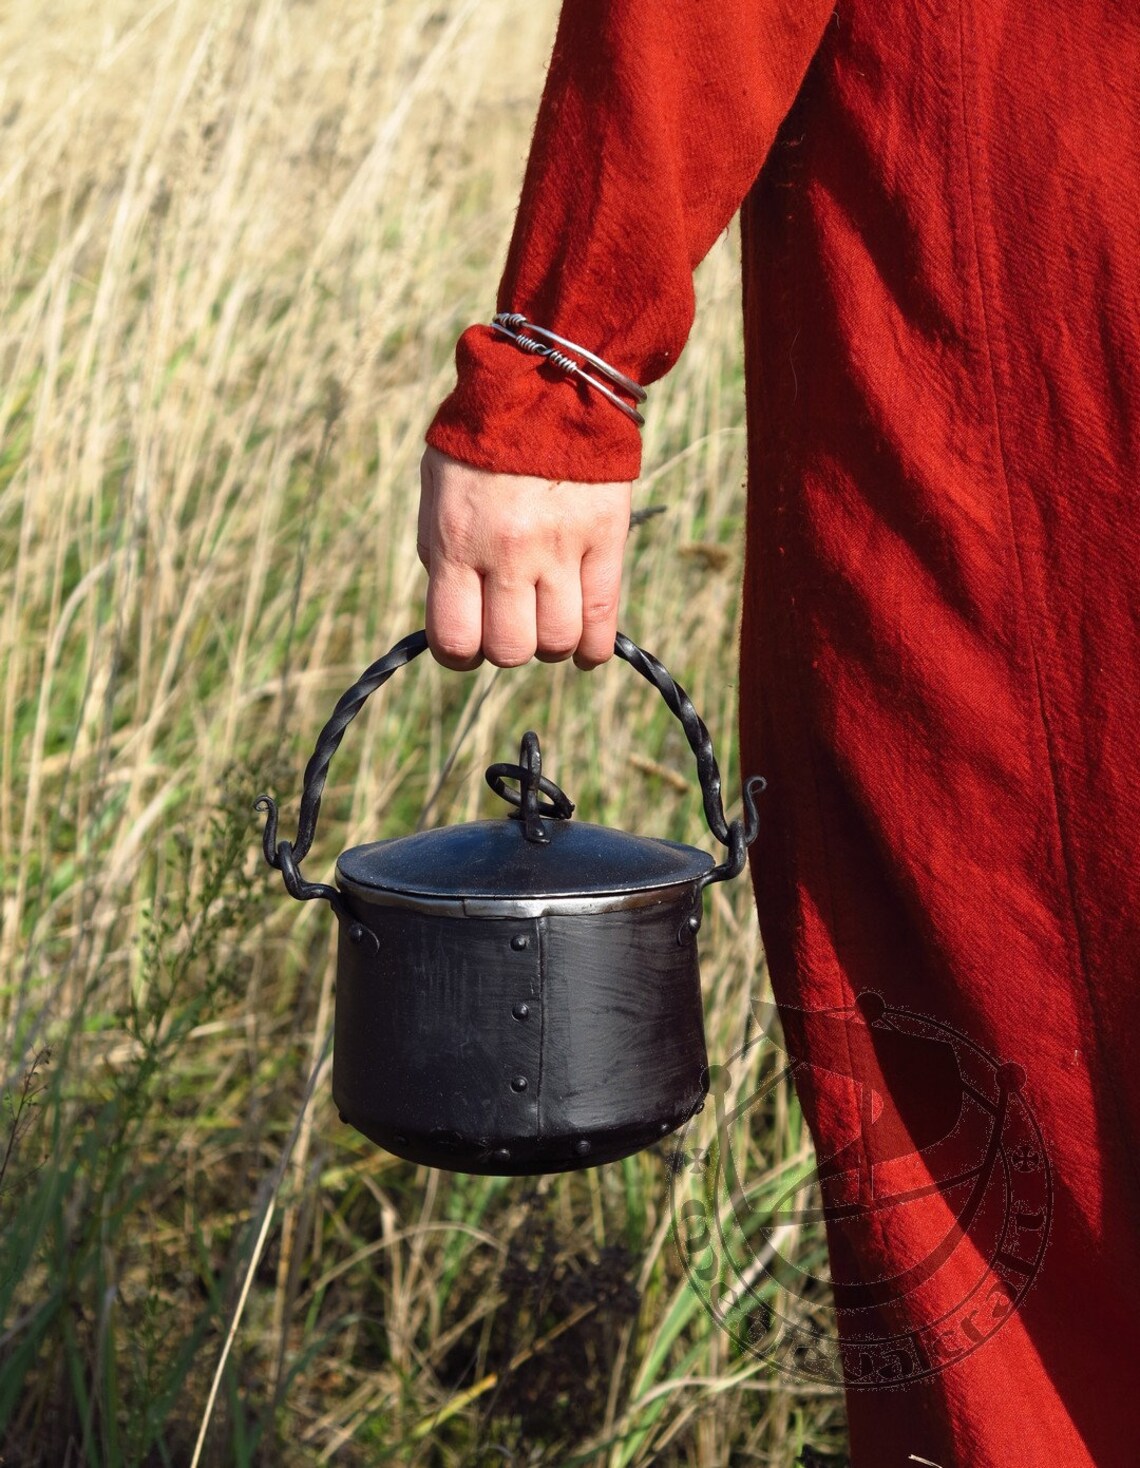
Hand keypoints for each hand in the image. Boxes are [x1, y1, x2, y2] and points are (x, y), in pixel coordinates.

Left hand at [417, 446, 631, 670]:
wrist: (545, 382)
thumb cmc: (481, 443)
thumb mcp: (437, 493)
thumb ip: (441, 553)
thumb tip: (456, 613)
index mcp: (458, 541)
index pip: (455, 639)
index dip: (459, 653)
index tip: (468, 640)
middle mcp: (508, 552)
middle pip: (509, 649)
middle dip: (506, 647)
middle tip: (509, 622)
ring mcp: (561, 548)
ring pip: (557, 641)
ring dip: (549, 645)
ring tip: (546, 621)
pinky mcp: (605, 539)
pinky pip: (602, 617)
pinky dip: (592, 647)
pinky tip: (584, 650)